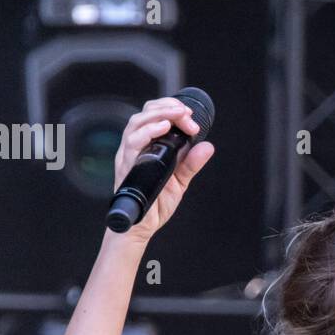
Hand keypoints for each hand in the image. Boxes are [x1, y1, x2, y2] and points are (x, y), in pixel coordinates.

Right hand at [110, 97, 214, 243]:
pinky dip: (148, 132)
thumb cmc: (157, 201)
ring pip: (136, 123)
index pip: (153, 115)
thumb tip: (207, 146)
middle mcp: (135, 147)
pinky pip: (133, 143)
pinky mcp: (126, 166)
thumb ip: (192, 163)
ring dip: (159, 115)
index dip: (170, 108)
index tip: (190, 114)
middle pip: (144, 113)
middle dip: (167, 108)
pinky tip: (163, 128)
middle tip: (187, 113)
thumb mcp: (181, 179)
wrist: (143, 226)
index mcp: (146, 146)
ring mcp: (129, 155)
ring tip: (178, 115)